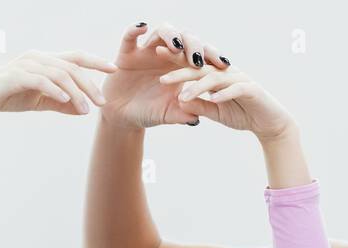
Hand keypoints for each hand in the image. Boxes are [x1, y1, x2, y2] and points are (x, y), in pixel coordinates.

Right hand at [0, 49, 116, 122]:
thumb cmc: (10, 97)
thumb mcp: (41, 102)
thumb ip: (62, 104)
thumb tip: (85, 110)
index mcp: (45, 61)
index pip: (75, 58)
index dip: (96, 61)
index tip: (114, 69)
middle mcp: (38, 58)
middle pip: (72, 67)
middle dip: (90, 85)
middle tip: (102, 103)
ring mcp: (26, 65)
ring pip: (59, 74)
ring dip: (76, 93)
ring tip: (86, 110)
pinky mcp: (16, 76)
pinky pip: (41, 80)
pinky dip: (55, 90)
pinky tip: (66, 102)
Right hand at [102, 21, 232, 128]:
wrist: (124, 115)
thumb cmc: (149, 112)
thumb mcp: (168, 114)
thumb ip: (183, 115)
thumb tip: (198, 119)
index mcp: (182, 68)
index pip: (201, 55)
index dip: (213, 57)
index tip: (224, 65)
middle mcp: (167, 55)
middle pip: (185, 38)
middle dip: (194, 46)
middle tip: (198, 60)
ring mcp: (147, 51)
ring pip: (163, 31)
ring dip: (172, 36)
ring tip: (176, 47)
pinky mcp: (127, 53)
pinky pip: (130, 37)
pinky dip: (135, 29)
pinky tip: (142, 27)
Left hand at [158, 61, 294, 140]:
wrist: (270, 123)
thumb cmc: (243, 115)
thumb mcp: (216, 113)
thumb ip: (199, 106)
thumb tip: (178, 102)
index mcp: (217, 75)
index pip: (193, 65)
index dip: (176, 61)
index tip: (156, 59)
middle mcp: (227, 72)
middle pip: (201, 68)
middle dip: (181, 70)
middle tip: (162, 77)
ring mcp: (240, 79)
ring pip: (215, 78)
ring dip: (198, 87)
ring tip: (183, 96)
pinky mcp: (252, 89)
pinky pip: (235, 89)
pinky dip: (224, 94)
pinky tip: (212, 99)